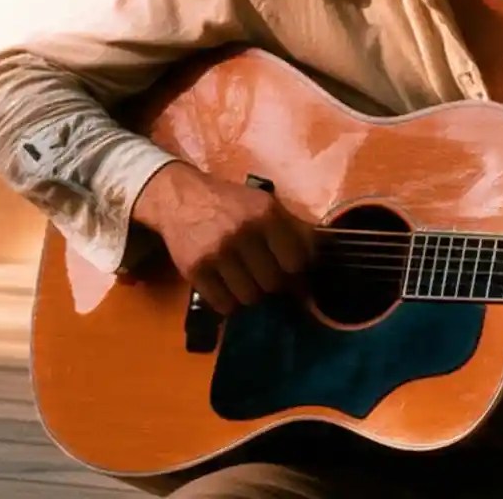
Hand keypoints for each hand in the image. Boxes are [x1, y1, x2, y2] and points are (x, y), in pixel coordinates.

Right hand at [132, 161, 314, 314]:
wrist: (180, 198)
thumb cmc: (231, 203)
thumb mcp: (266, 204)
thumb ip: (294, 228)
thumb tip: (321, 257)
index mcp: (266, 214)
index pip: (296, 261)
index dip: (295, 269)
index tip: (289, 268)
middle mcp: (242, 232)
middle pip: (274, 283)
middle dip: (272, 282)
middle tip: (264, 273)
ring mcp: (216, 253)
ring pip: (250, 297)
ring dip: (250, 293)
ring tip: (245, 279)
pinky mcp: (195, 270)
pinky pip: (223, 305)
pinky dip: (228, 302)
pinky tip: (226, 286)